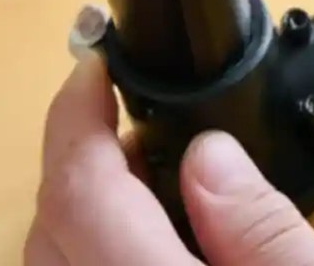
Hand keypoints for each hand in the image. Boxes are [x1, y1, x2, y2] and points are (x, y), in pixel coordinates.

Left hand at [25, 52, 313, 264]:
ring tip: (162, 170)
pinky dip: (100, 244)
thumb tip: (210, 151)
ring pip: (58, 259)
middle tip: (140, 115)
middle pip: (52, 225)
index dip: (77, 118)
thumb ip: (260, 225)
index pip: (80, 194)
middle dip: (84, 156)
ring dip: (92, 206)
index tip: (95, 66)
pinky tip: (161, 232)